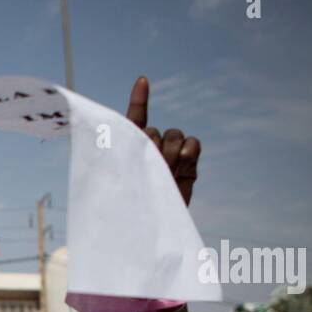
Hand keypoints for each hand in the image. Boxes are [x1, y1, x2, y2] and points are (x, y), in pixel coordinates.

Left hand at [125, 76, 200, 205]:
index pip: (134, 120)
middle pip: (154, 131)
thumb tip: (147, 133)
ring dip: (171, 152)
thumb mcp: (117, 181)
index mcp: (128, 149)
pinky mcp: (189, 165)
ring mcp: (171, 156)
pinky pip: (194, 144)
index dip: (139, 100)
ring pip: (174, 135)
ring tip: (164, 174)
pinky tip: (185, 163)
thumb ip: (125, 155)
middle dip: (152, 148)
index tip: (142, 81)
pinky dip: (191, 150)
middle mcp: (150, 149)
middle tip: (148, 171)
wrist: (148, 231)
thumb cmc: (126, 209)